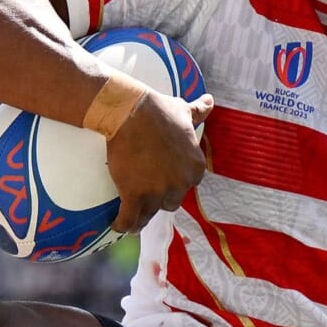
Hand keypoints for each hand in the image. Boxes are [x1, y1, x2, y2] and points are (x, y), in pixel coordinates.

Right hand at [107, 92, 211, 235]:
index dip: (174, 184)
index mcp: (195, 168)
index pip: (187, 185)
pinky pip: (129, 219)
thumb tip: (209, 101)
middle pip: (170, 202)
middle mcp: (180, 184)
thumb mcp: (183, 111)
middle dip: (160, 199)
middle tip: (145, 193)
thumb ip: (199, 112)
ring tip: (133, 218)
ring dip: (141, 217)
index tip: (162, 181)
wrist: (131, 113)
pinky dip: (123, 224)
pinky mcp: (135, 196)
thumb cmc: (158, 110)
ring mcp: (158, 192)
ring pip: (150, 214)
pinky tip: (117, 225)